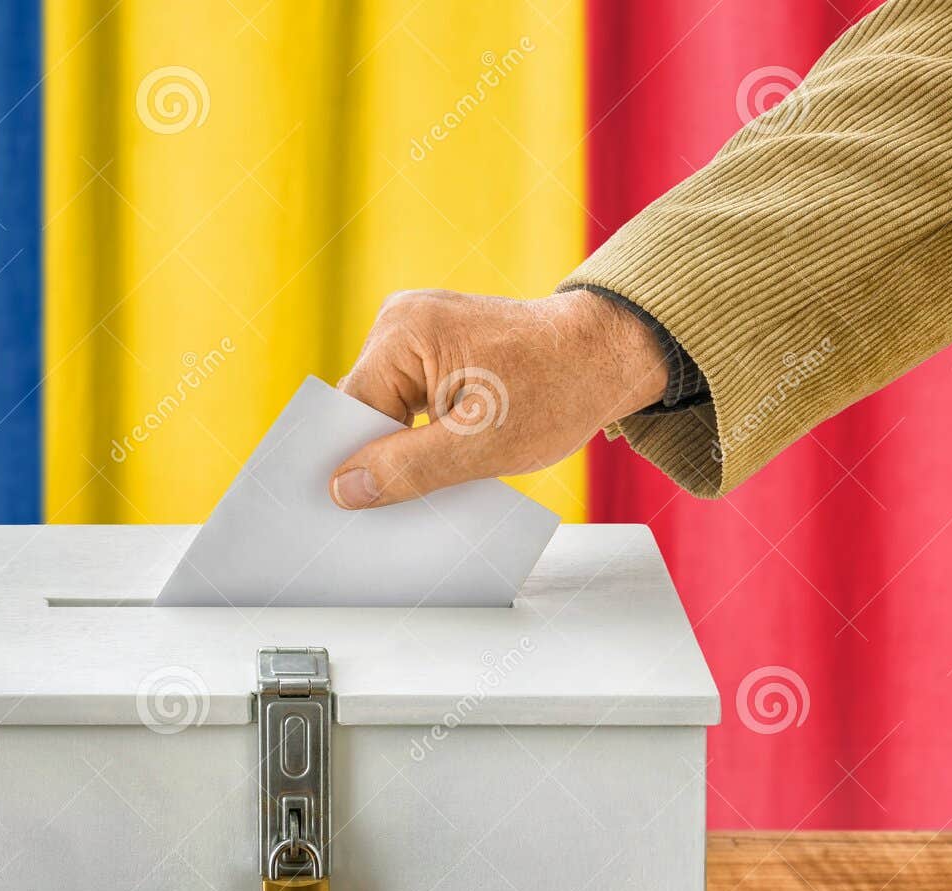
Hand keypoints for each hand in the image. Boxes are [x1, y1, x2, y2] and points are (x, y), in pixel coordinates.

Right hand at [329, 288, 668, 508]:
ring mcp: (417, 332)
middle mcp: (402, 321)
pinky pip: (408, 400)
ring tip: (432, 480)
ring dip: (404, 448)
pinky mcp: (435, 348)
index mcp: (405, 332)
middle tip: (396, 507)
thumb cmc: (559, 389)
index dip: (353, 460)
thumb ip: (408, 469)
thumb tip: (343, 489)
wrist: (609, 355)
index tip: (356, 508)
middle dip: (380, 456)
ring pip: (386, 409)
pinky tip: (444, 459)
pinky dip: (421, 434)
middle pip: (365, 408)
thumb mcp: (481, 445)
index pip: (353, 409)